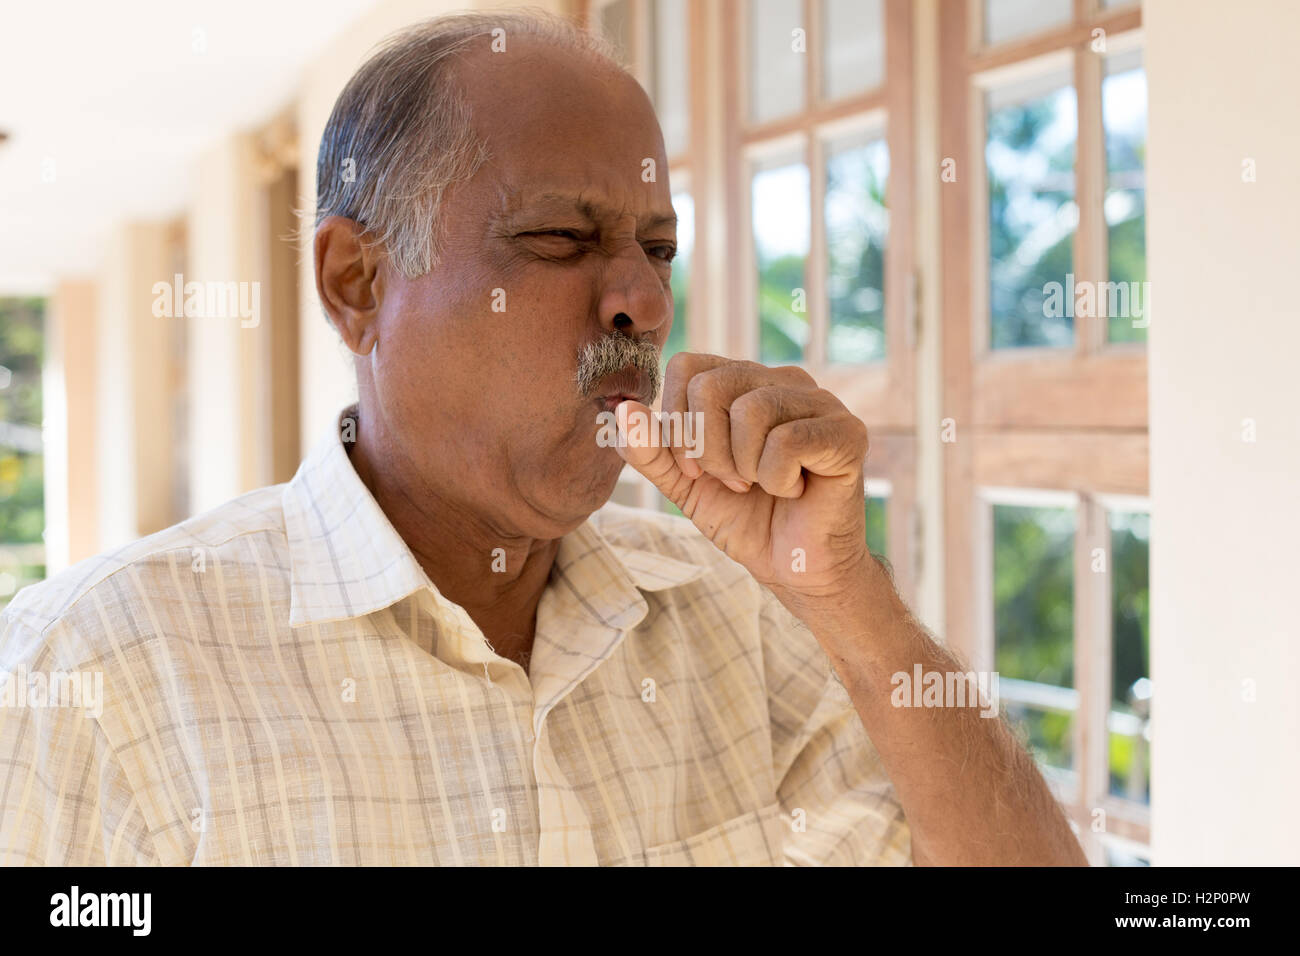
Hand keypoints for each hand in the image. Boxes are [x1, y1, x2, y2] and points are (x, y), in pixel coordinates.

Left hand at [613, 352, 872, 603]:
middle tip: (733, 482)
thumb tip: (623, 410)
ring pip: (751, 411)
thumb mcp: (683, 483)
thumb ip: (651, 449)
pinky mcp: (847, 433)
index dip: (677, 423)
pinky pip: (786, 442)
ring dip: (744, 468)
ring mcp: (820, 402)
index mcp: (743, 381)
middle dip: (708, 451)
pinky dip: (777, 481)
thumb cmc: (745, 518)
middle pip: (712, 386)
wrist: (794, 568)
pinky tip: (794, 491)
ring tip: (763, 486)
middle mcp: (783, 380)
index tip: (694, 468)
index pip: (687, 366)